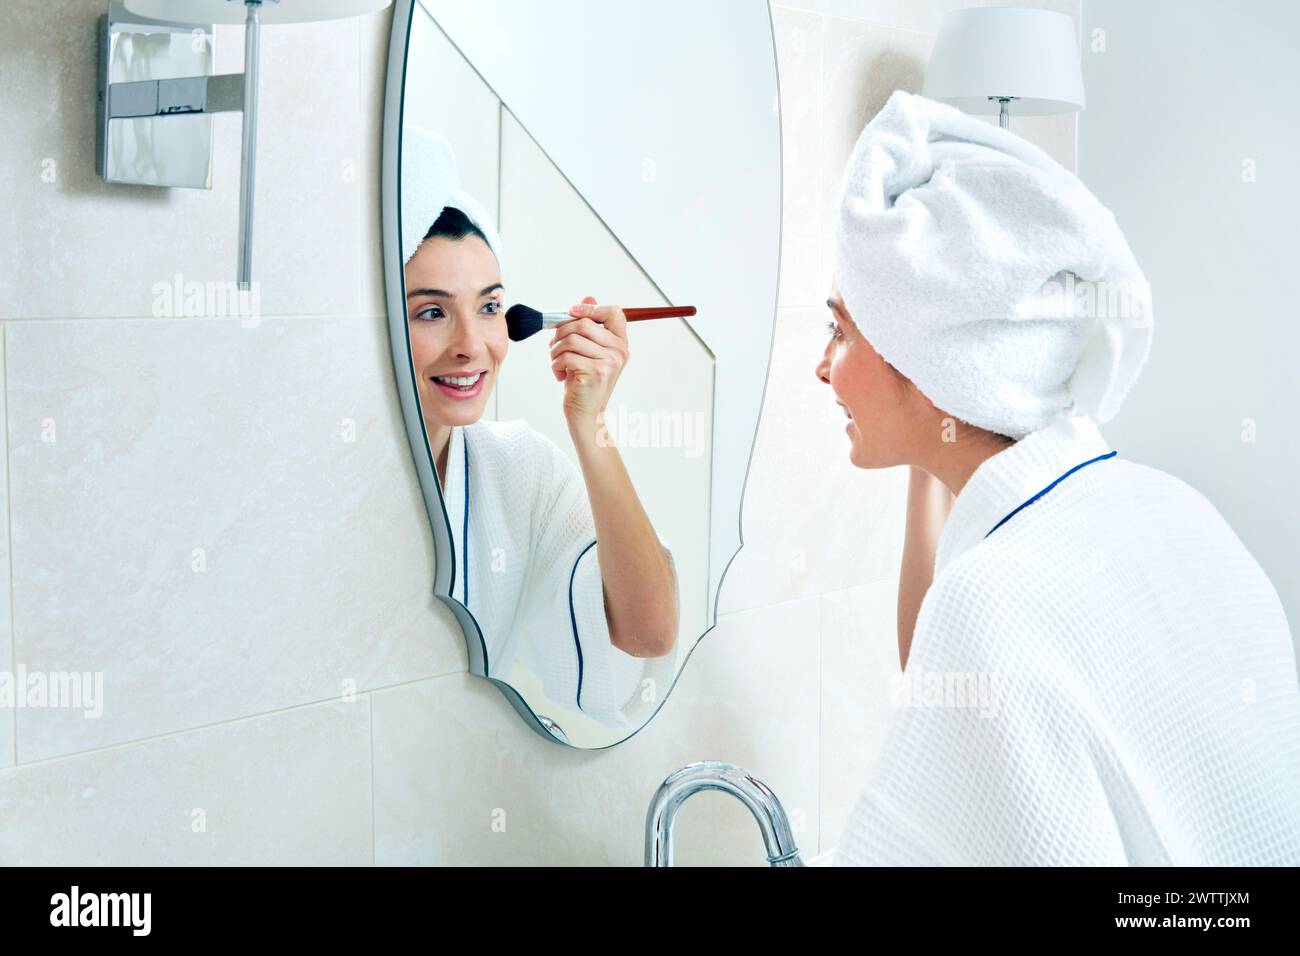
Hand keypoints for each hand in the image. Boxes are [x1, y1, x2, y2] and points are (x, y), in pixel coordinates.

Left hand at [550, 295, 628, 435]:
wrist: (586, 414)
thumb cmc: (585, 383)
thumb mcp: (588, 352)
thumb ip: (589, 326)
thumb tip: (587, 297)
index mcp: (620, 343)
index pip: (614, 312)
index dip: (591, 308)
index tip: (571, 312)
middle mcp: (619, 351)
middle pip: (583, 323)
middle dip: (561, 332)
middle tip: (554, 345)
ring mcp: (609, 362)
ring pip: (571, 339)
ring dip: (555, 351)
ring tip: (557, 363)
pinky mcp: (595, 372)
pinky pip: (566, 356)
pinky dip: (556, 365)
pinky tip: (560, 375)